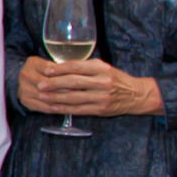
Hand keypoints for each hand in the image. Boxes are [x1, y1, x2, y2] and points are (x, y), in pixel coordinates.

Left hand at [19, 55, 163, 117]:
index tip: (47, 70)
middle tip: (40, 85)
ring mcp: (102, 97)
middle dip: (54, 84)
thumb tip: (61, 67)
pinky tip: (54, 107)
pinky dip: (65, 108)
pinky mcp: (101, 109)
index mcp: (102, 69)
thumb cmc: (116, 79)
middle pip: (73, 82)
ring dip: (56, 98)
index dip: (60, 69)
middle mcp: (102, 82)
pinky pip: (79, 109)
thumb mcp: (104, 68)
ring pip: (74, 97)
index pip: (77, 67)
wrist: (136, 95)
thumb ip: (85, 67)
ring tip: (43, 96)